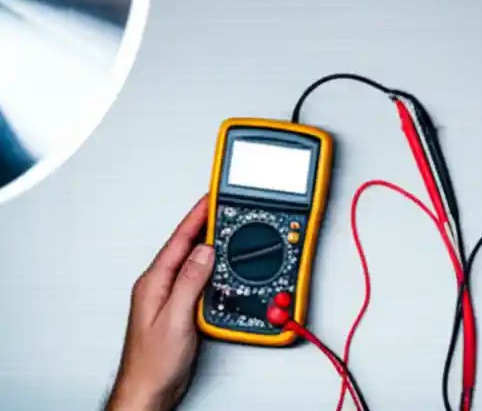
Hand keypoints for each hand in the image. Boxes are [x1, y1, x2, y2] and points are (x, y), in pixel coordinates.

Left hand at [107, 197, 213, 410]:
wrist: (147, 391)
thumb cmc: (153, 363)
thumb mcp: (175, 318)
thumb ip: (189, 282)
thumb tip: (204, 252)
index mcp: (154, 282)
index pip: (179, 240)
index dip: (197, 217)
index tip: (212, 198)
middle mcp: (159, 286)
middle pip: (186, 246)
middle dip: (205, 224)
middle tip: (225, 207)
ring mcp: (168, 297)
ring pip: (192, 262)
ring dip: (209, 245)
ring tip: (226, 229)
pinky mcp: (178, 308)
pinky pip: (196, 278)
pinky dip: (210, 267)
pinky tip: (219, 265)